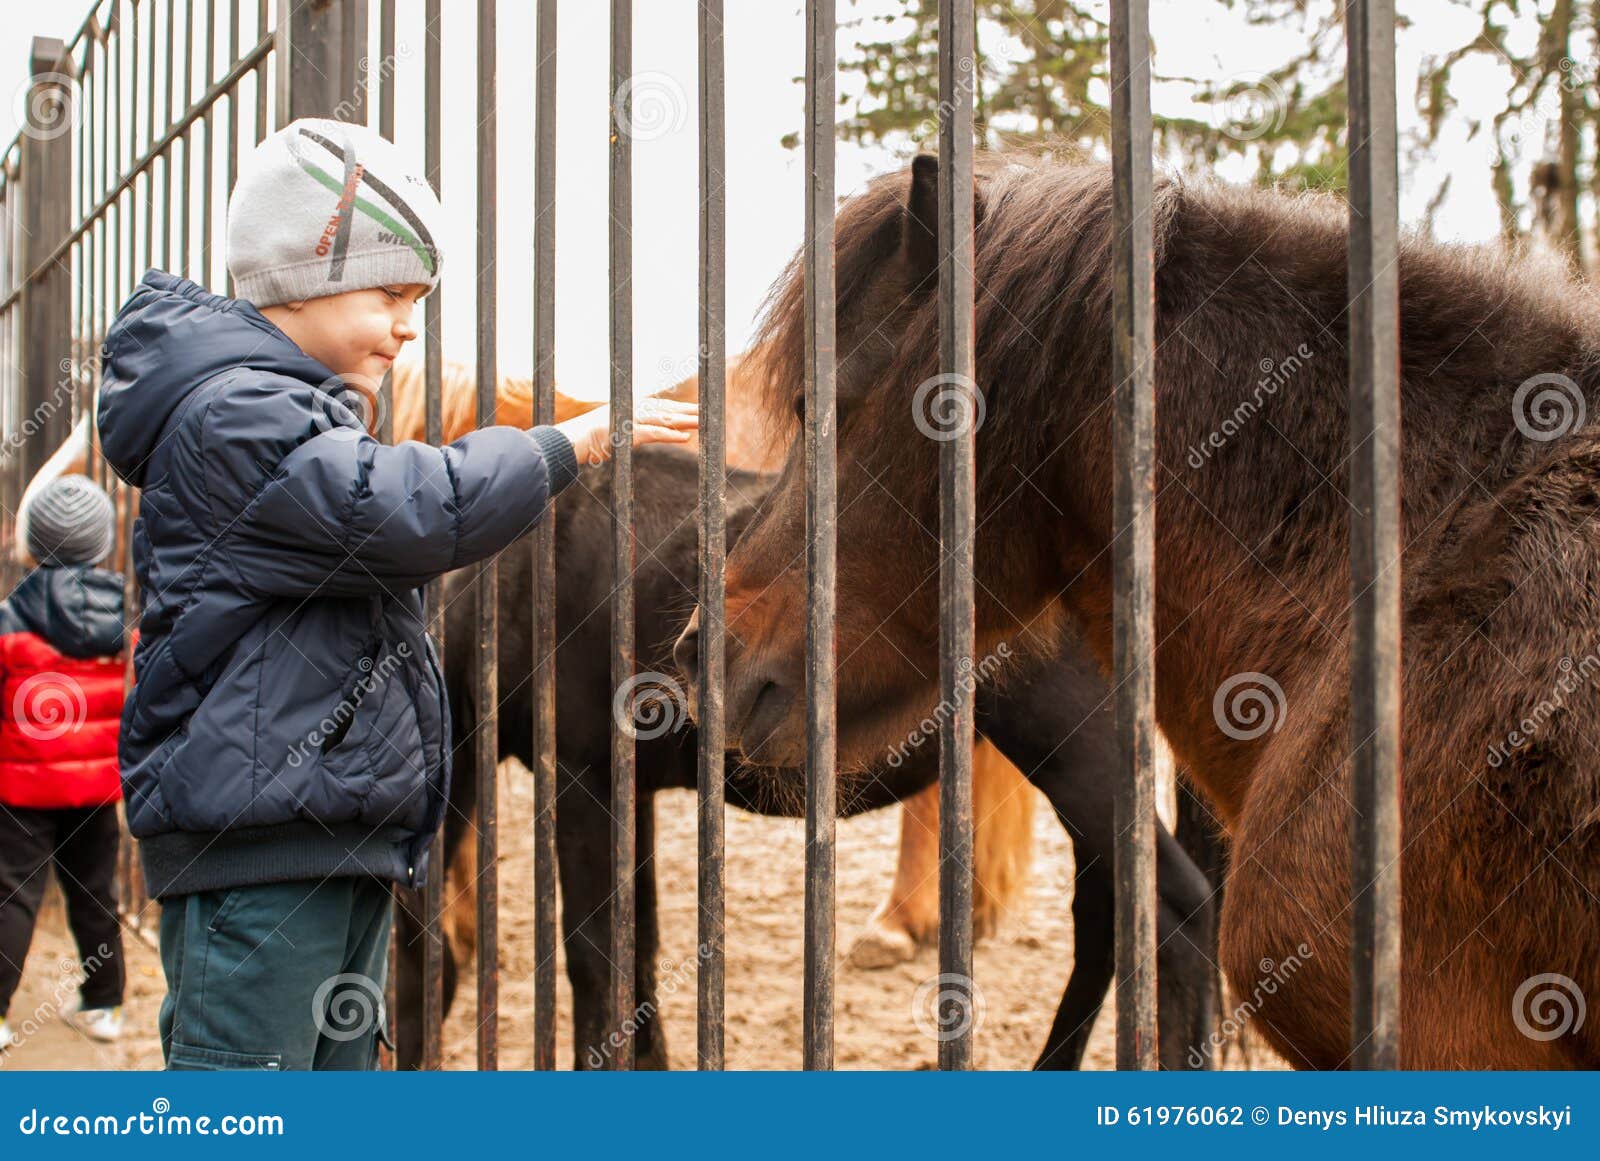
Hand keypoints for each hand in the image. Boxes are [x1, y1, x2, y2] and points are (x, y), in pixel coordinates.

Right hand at [554, 398, 698, 466]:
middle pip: (667, 409)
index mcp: (631, 408)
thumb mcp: (613, 431)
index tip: (697, 409)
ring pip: (665, 419)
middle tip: (710, 412)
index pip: (661, 406)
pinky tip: (685, 437)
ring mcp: (631, 420)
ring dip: (686, 421)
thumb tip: (635, 434)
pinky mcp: (628, 432)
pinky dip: (670, 435)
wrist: (572, 440)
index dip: (680, 407)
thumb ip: (627, 430)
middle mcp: (633, 410)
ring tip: (704, 423)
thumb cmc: (589, 438)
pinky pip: (653, 434)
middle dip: (689, 411)